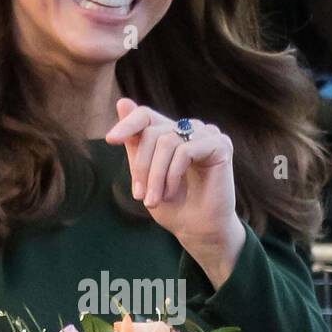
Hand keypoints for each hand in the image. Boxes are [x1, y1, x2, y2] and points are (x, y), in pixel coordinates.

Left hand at [106, 98, 245, 288]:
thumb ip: (135, 143)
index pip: (145, 115)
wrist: (197, 230)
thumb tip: (123, 101)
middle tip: (140, 196)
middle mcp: (189, 130)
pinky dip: (173, 174)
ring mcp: (207, 135)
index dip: (127, 124)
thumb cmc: (173, 206)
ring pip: (167, 141)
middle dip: (141, 167)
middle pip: (152, 133)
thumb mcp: (145, 174)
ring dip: (156, 176)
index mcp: (171, 134)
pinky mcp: (220, 145)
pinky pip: (185, 150)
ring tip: (154, 200)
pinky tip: (172, 192)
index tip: (111, 140)